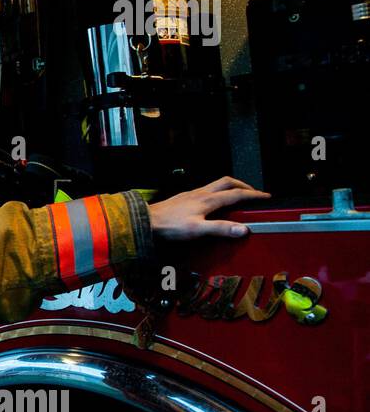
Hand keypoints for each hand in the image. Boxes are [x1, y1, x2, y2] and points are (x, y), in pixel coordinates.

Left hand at [147, 176, 270, 241]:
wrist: (146, 221)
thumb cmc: (169, 226)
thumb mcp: (198, 229)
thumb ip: (221, 229)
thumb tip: (244, 229)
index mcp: (208, 200)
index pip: (236, 194)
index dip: (253, 195)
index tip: (265, 197)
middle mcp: (201, 193)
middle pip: (227, 182)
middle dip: (243, 185)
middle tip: (253, 192)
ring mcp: (191, 194)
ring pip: (215, 185)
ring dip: (230, 187)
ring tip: (236, 195)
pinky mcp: (183, 198)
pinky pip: (205, 190)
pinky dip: (216, 192)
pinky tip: (213, 202)